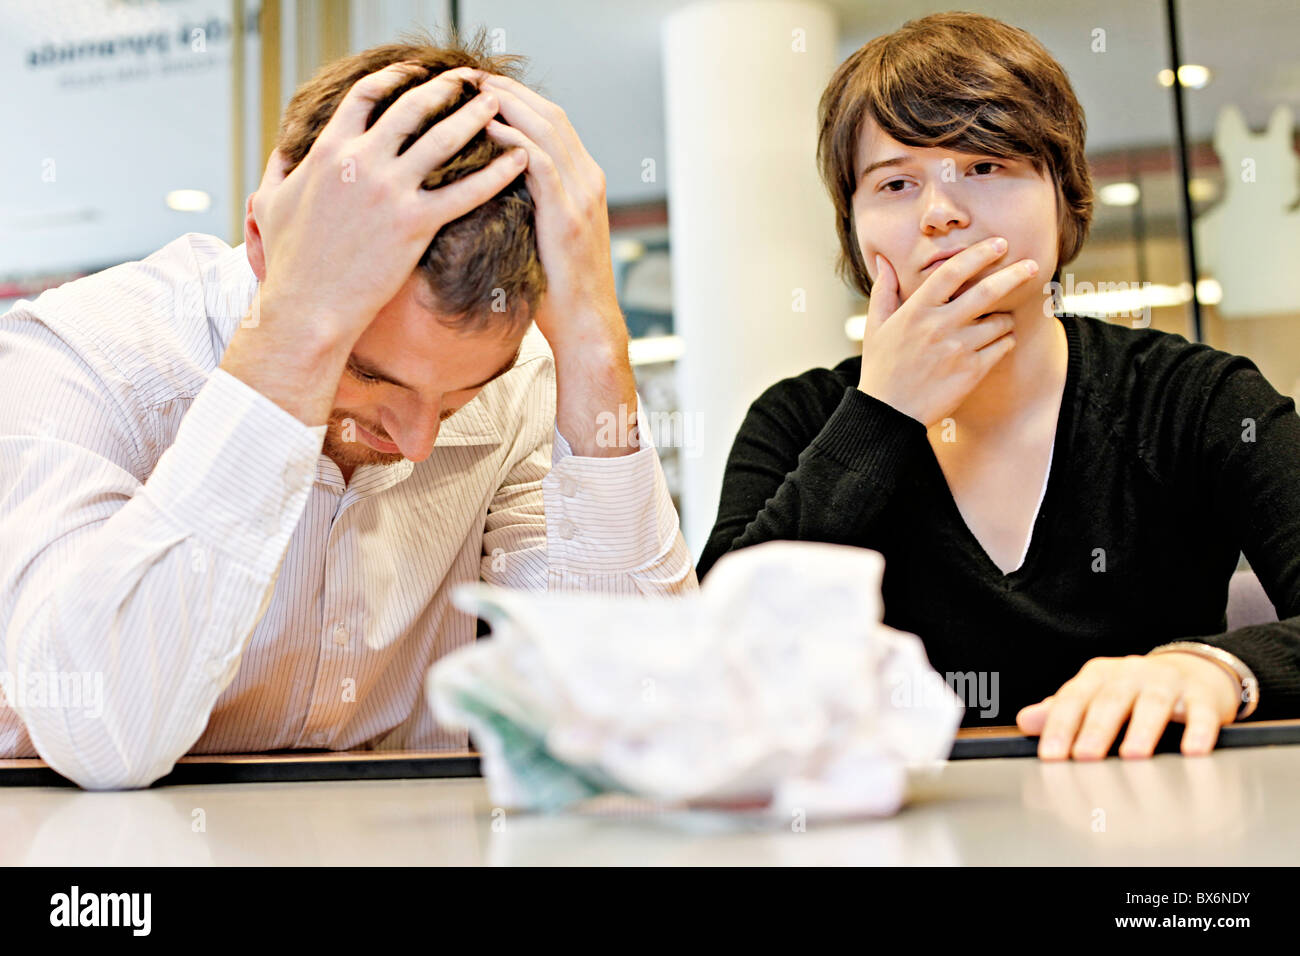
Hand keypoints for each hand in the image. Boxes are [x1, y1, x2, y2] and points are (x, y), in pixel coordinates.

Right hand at [252, 62, 526, 351]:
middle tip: (470, 80)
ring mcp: (390, 192)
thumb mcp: (270, 202)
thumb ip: (279, 167)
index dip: (396, 77)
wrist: (307, 306)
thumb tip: (283, 149)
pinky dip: (497, 173)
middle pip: (412, 106)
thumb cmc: (290, 261)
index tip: (418, 73)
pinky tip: (518, 159)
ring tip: (496, 104)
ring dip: (474, 116)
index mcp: (329, 150)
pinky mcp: (415, 224)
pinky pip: (467, 192)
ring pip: (443, 139)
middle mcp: (361, 161)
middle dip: (446, 87)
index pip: (367, 95)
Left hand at [478, 72, 624, 354]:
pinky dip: (514, 140)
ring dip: (507, 105)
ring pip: (546, 128)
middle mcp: (588, 180)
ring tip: (471, 91)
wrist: (586, 324)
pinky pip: (541, 162)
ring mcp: (583, 195)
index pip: (552, 121)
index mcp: (584, 181)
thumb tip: (485, 186)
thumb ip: (527, 204)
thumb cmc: (558, 289)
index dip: (517, 98)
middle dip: (508, 90)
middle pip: (549, 114)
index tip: (480, 87)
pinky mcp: (569, 214)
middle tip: (469, 76)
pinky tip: (485, 129)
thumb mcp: (542, 235)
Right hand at [857, 236, 1038, 428]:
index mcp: (916, 310)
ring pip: (999, 321)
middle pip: (987, 292)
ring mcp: (958, 349)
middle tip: (1030, 265)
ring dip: (1005, 318)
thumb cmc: (881, 368)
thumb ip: (883, 290)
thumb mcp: (875, 326)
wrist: (888, 413)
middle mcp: (939, 326)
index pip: (952, 271)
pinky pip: (1002, 346)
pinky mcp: (972, 372)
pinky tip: (998, 342)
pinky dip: (1005, 341)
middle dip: (1014, 274)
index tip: (998, 244)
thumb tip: (883, 260)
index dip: (979, 254)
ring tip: (998, 322)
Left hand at [1015, 652, 1241, 759]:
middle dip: (1096, 730)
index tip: (1050, 755)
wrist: (1193, 670)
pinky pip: (1201, 713)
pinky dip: (1197, 731)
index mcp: (1099, 675)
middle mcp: (1131, 673)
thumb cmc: (1133, 692)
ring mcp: (1167, 681)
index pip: (1074, 699)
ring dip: (1142, 730)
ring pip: (1153, 704)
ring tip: (1133, 756)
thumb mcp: (1095, 696)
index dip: (1059, 726)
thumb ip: (1062, 711)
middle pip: (1110, 701)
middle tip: (1084, 757)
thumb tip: (1025, 721)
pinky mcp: (1202, 695)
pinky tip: (1192, 751)